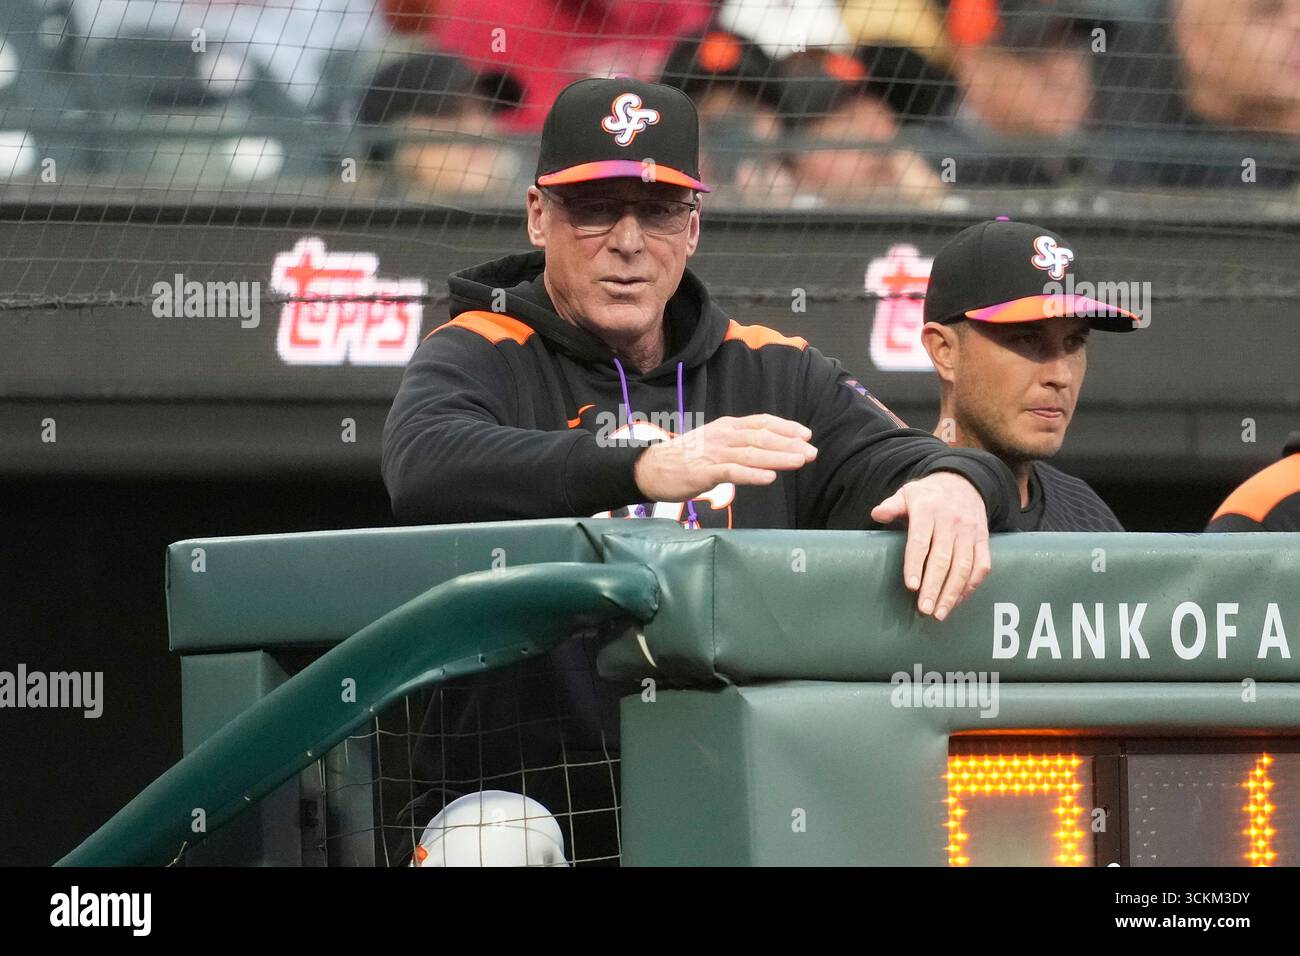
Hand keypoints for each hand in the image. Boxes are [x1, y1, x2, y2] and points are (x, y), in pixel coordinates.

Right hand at [633, 414, 816, 501]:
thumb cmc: (685, 458)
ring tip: (799, 461)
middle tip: (812, 452)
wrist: (651, 468)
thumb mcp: (714, 442)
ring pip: (752, 454)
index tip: (806, 435)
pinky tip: (769, 478)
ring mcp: (714, 453)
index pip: (761, 422)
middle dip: (789, 444)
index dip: (786, 427)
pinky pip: (732, 472)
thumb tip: (766, 450)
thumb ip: (738, 444)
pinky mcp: (704, 472)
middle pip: (762, 437)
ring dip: (778, 457)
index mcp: (726, 427)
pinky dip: (752, 474)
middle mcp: (723, 436)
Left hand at [870, 472, 991, 620]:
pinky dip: (971, 586)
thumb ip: (892, 506)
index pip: (921, 541)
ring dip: (952, 592)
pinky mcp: (983, 539)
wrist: (963, 481)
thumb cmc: (928, 494)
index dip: (915, 564)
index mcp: (928, 509)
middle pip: (943, 559)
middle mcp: (951, 521)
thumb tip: (876, 514)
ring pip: (964, 566)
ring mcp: (970, 531)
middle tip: (924, 609)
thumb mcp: (907, 493)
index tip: (911, 586)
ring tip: (940, 613)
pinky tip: (957, 600)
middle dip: (934, 586)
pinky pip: (982, 565)